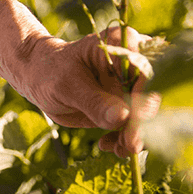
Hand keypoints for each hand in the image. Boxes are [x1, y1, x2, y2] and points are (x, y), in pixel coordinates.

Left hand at [14, 27, 159, 157]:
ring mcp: (132, 85)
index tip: (133, 121)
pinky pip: (134, 124)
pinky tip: (108, 145)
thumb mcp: (68, 85)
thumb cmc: (51, 70)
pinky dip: (125, 139)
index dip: (145, 96)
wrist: (39, 77)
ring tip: (118, 150)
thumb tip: (123, 118)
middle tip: (130, 144)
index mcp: (121, 43)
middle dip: (143, 122)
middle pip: (153, 93)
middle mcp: (133, 62)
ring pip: (147, 113)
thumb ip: (95, 102)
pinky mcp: (126, 104)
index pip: (147, 68)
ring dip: (136, 135)